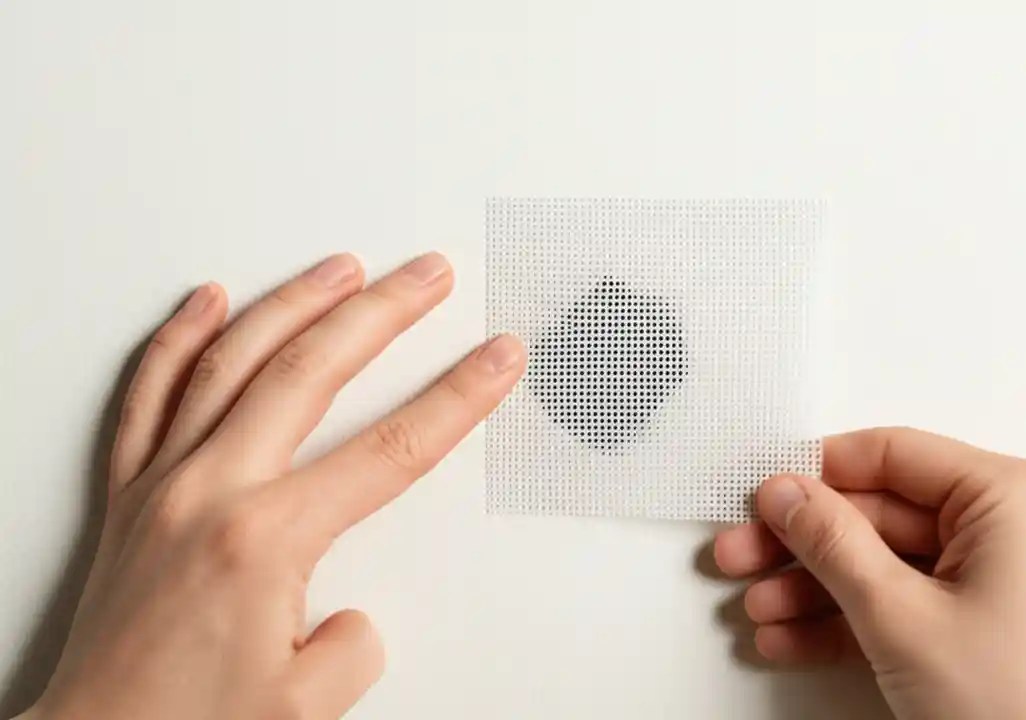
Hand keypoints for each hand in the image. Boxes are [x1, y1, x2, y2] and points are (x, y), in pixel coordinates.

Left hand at [20, 253, 525, 719]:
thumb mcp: (304, 707)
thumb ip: (352, 648)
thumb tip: (349, 615)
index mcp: (265, 540)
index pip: (391, 449)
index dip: (456, 399)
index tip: (495, 360)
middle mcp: (211, 494)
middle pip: (313, 374)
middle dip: (383, 314)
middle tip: (428, 277)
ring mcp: (164, 483)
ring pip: (233, 361)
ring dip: (295, 303)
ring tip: (343, 267)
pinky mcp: (129, 493)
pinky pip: (150, 393)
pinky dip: (178, 338)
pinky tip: (206, 301)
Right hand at [714, 428, 1025, 719]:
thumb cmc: (1021, 707)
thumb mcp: (902, 617)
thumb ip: (834, 544)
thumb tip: (786, 493)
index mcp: (1009, 495)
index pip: (891, 455)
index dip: (816, 476)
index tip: (758, 501)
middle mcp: (1015, 524)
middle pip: (883, 513)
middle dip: (804, 545)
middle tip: (738, 559)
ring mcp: (1009, 577)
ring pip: (891, 564)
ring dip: (819, 590)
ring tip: (759, 615)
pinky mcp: (999, 625)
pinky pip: (916, 602)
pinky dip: (857, 620)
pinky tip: (796, 641)